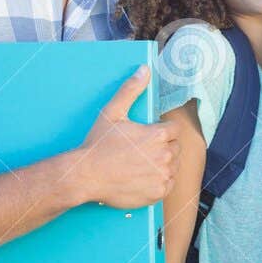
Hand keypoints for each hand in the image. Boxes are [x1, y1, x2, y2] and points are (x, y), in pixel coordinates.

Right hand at [74, 66, 179, 207]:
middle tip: (141, 152)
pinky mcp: (159, 192)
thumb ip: (130, 90)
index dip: (161, 132)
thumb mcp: (112, 113)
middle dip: (163, 147)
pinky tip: (143, 177)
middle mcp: (165, 155)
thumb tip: (144, 69)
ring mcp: (163, 175)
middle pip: (175, 148)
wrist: (86, 176)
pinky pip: (169, 184)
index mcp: (158, 134)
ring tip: (141, 164)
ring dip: (163, 164)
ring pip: (174, 166)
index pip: (173, 129)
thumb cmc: (98, 144)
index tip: (147, 137)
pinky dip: (160, 181)